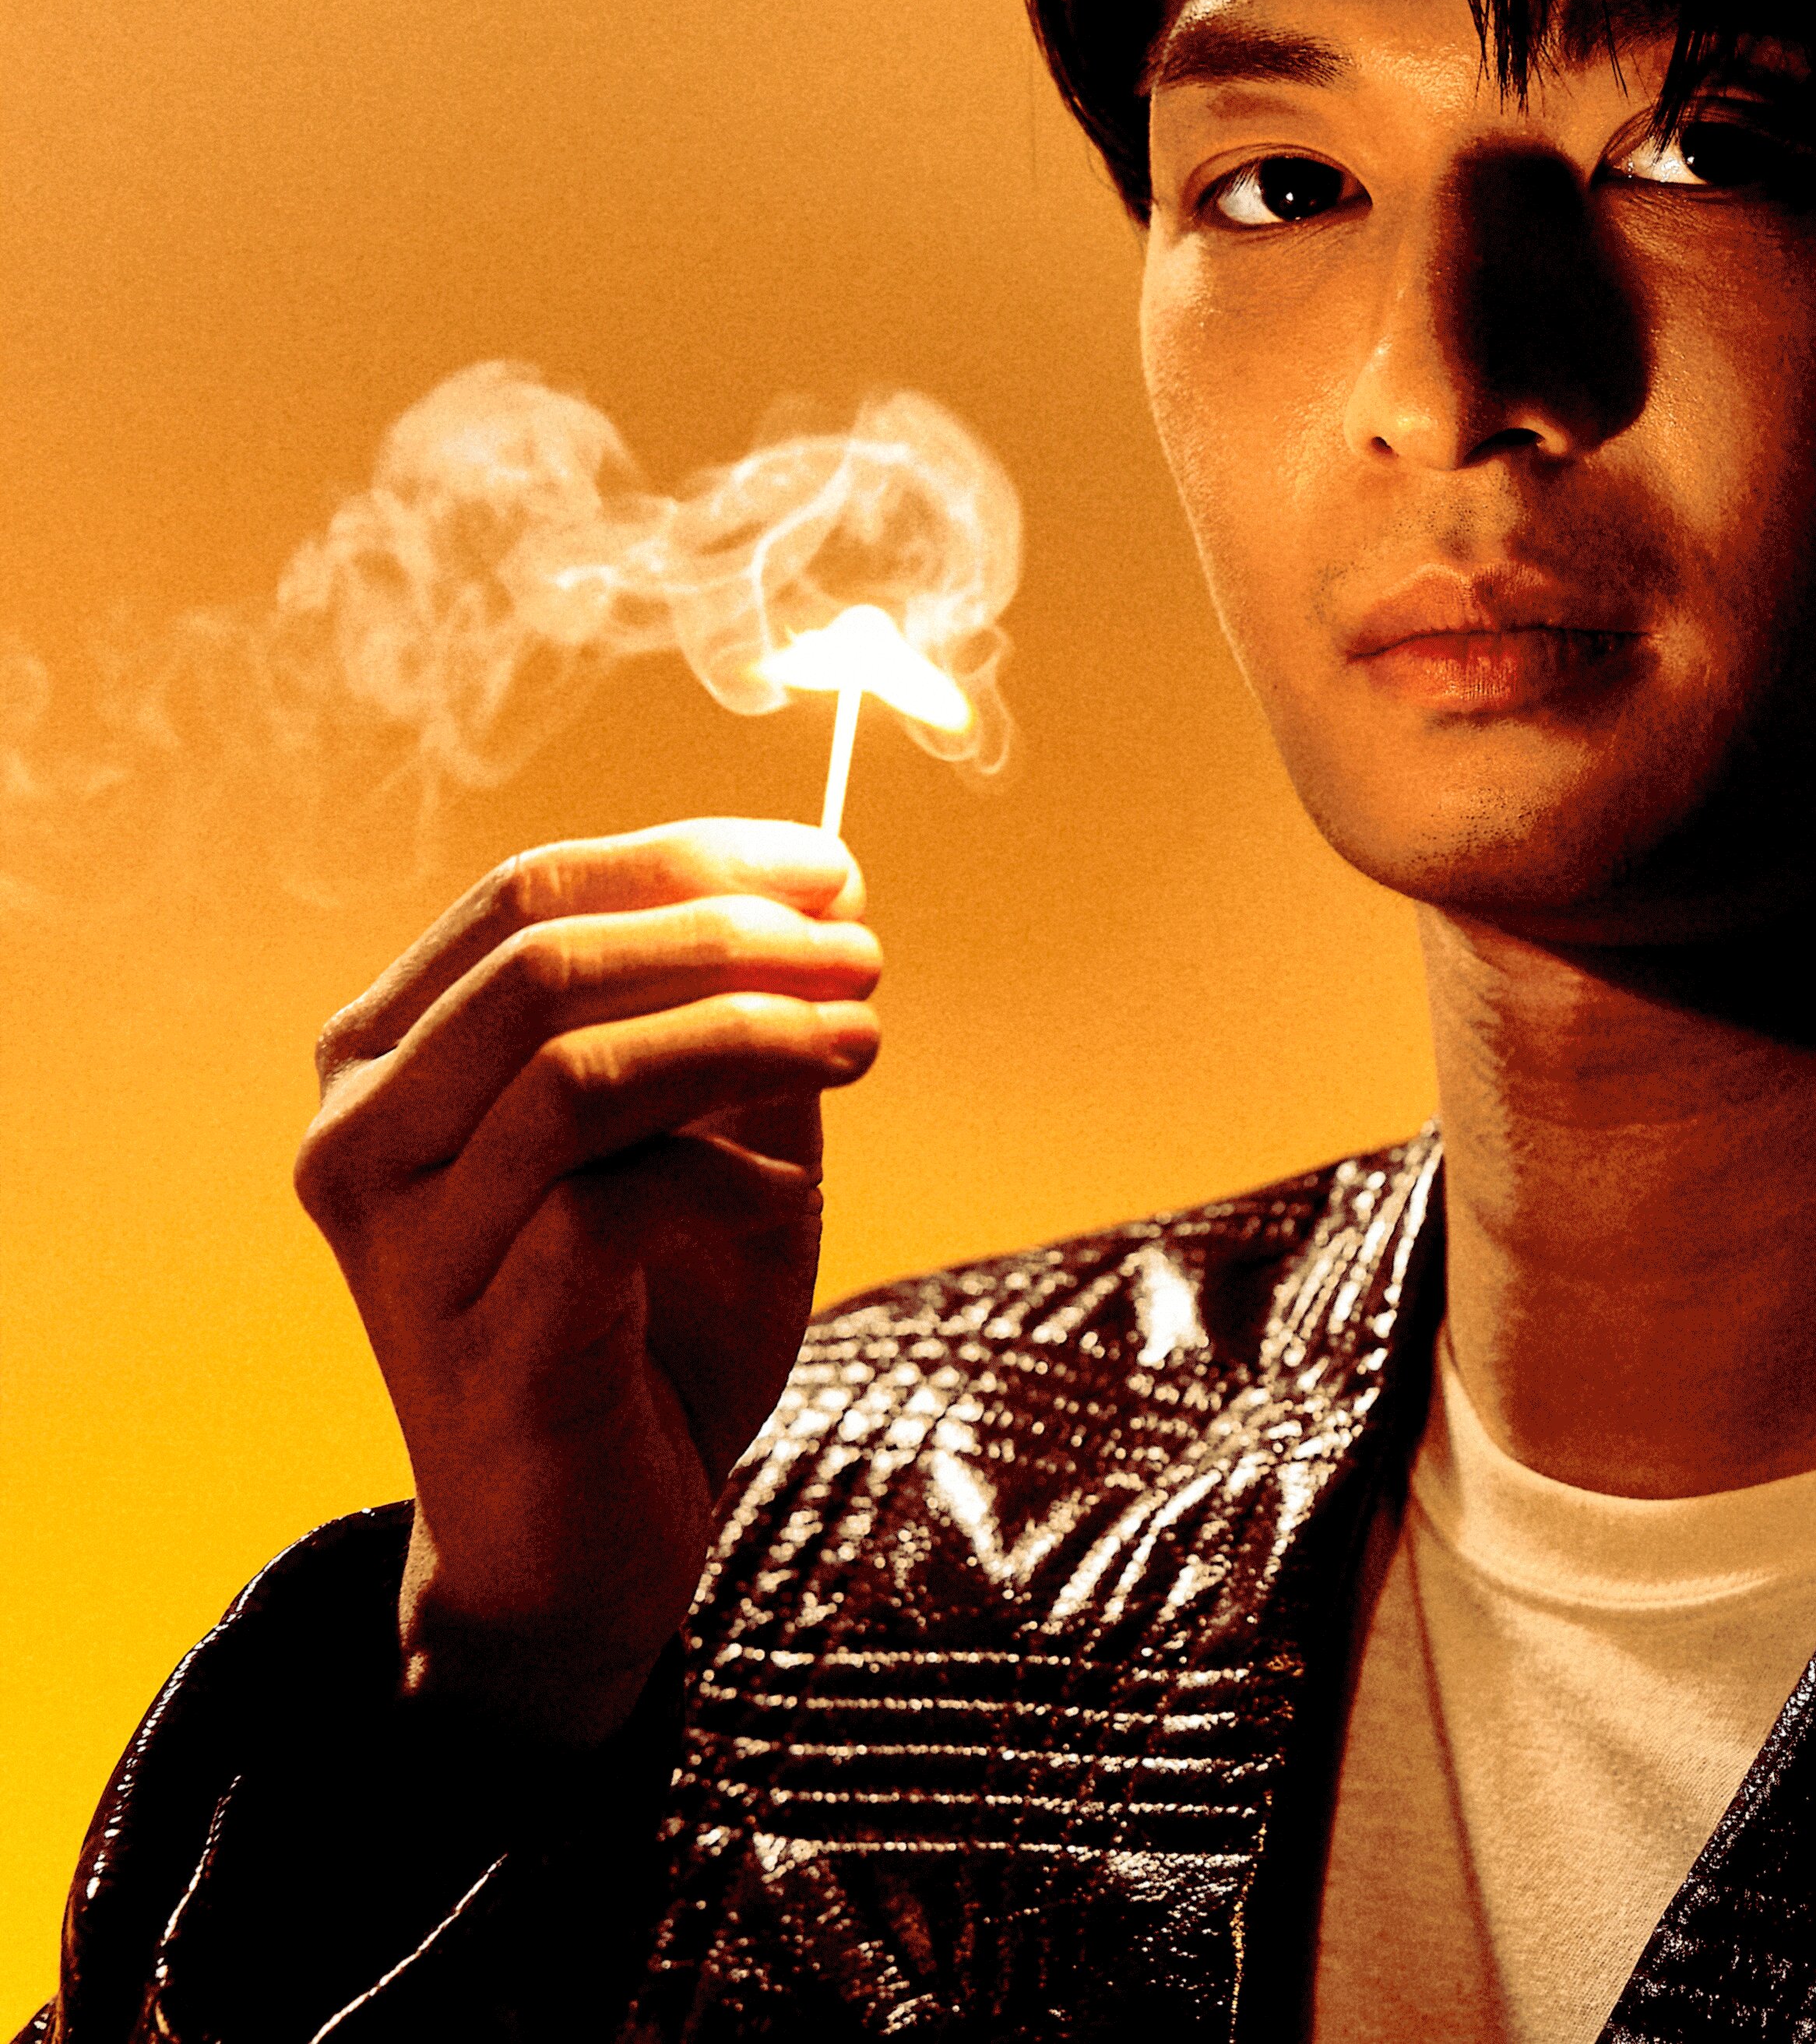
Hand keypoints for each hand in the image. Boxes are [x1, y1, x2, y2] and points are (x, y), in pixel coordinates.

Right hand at [295, 819, 881, 1745]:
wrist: (590, 1545)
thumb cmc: (651, 1315)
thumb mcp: (709, 1133)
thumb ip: (737, 1016)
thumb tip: (827, 885)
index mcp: (393, 1054)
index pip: (530, 894)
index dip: (689, 860)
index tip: (828, 866)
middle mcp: (362, 1134)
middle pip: (546, 962)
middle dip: (730, 936)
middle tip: (862, 956)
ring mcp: (407, 1246)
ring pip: (576, 1069)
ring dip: (748, 1032)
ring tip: (862, 1038)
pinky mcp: (481, 1345)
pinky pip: (608, 1204)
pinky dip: (723, 1173)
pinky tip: (783, 1194)